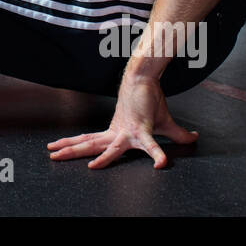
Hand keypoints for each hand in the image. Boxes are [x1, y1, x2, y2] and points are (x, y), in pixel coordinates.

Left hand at [46, 75, 197, 168]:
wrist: (146, 77)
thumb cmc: (151, 100)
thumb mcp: (163, 125)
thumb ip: (177, 135)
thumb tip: (194, 139)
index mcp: (115, 132)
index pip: (90, 141)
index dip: (74, 146)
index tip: (58, 149)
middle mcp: (116, 133)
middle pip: (89, 144)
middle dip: (70, 150)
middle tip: (51, 155)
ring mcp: (127, 131)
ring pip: (107, 147)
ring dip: (94, 154)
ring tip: (89, 168)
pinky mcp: (142, 128)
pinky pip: (151, 145)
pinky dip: (157, 154)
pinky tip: (161, 165)